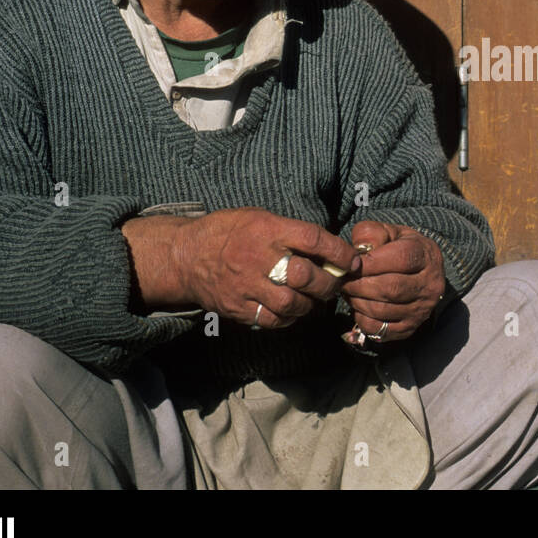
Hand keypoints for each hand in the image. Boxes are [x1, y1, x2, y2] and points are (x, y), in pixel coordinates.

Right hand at [153, 207, 357, 328]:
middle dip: (329, 283)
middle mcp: (258, 257)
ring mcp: (246, 285)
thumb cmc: (228, 232)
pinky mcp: (238, 307)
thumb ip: (290, 231)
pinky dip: (288, 317)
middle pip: (306, 276)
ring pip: (292, 303)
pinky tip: (292, 309)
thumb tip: (329, 248)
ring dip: (310, 303)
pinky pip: (273, 319)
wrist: (185, 256)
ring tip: (314, 298)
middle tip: (336, 283)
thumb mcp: (259, 217)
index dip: (339, 252)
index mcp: (267, 229)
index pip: (313, 240)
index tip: (352, 260)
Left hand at [339, 222, 444, 342]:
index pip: (401, 259)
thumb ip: (371, 233)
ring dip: (358, 302)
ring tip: (348, 291)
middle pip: (392, 288)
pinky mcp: (410, 327)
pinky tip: (358, 307)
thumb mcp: (389, 232)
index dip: (371, 262)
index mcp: (426, 256)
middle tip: (343, 280)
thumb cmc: (399, 247)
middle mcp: (430, 285)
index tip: (351, 264)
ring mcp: (422, 309)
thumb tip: (356, 251)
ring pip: (383, 310)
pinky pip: (380, 329)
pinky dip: (362, 319)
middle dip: (360, 285)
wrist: (420, 270)